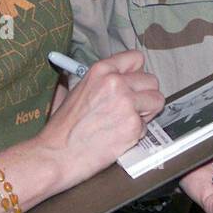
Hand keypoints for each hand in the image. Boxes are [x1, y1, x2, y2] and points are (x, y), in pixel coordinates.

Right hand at [36, 50, 163, 188]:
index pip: (136, 58)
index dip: (136, 73)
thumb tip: (120, 76)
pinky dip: (136, 134)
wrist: (56, 154)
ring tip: (126, 122)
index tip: (134, 83)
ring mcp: (127, 104)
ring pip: (157, 101)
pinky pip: (148, 126)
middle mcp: (116, 82)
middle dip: (144, 95)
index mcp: (101, 70)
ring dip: (146, 113)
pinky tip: (118, 137)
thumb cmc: (63, 127)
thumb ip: (102, 81)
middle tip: (130, 108)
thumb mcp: (77, 91)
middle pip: (151, 81)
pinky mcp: (133, 126)